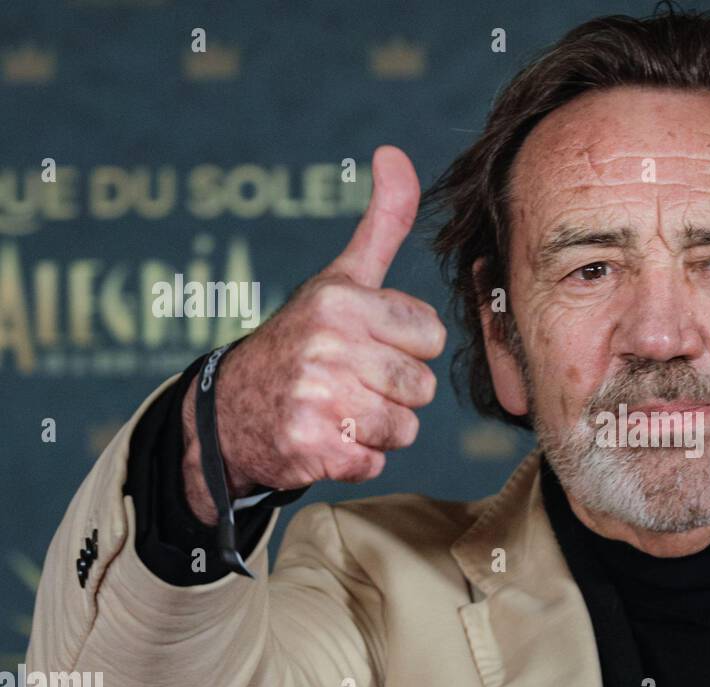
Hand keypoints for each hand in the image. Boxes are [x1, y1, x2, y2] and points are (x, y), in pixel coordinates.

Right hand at [181, 145, 444, 525]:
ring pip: (403, 428)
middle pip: (422, 387)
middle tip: (351, 381)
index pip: (431, 336)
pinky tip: (326, 439)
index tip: (368, 343)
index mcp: (341, 301)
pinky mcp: (310, 449)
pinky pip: (374, 463)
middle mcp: (325, 346)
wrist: (231, 410)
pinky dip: (356, 461)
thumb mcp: (342, 277)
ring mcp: (316, 399)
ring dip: (378, 428)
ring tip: (340, 409)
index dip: (407, 347)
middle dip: (394, 391)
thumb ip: (381, 222)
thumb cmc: (305, 340)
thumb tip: (395, 154)